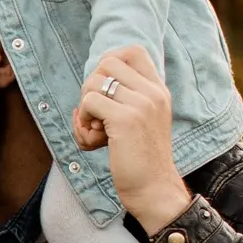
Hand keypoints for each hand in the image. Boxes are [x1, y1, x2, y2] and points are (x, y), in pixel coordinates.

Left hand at [76, 46, 191, 234]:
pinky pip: (88, 102)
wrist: (154, 191)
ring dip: (85, 105)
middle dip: (91, 85)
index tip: (104, 89)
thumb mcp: (143, 122)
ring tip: (95, 129)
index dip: (110, 62)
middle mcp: (153, 93)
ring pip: (94, 81)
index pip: (133, 51)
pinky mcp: (125, 119)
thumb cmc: (141, 161)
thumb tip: (91, 83)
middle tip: (96, 113)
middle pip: (107, 62)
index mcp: (159, 91)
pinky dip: (83, 120)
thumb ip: (128, 99)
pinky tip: (94, 138)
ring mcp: (141, 104)